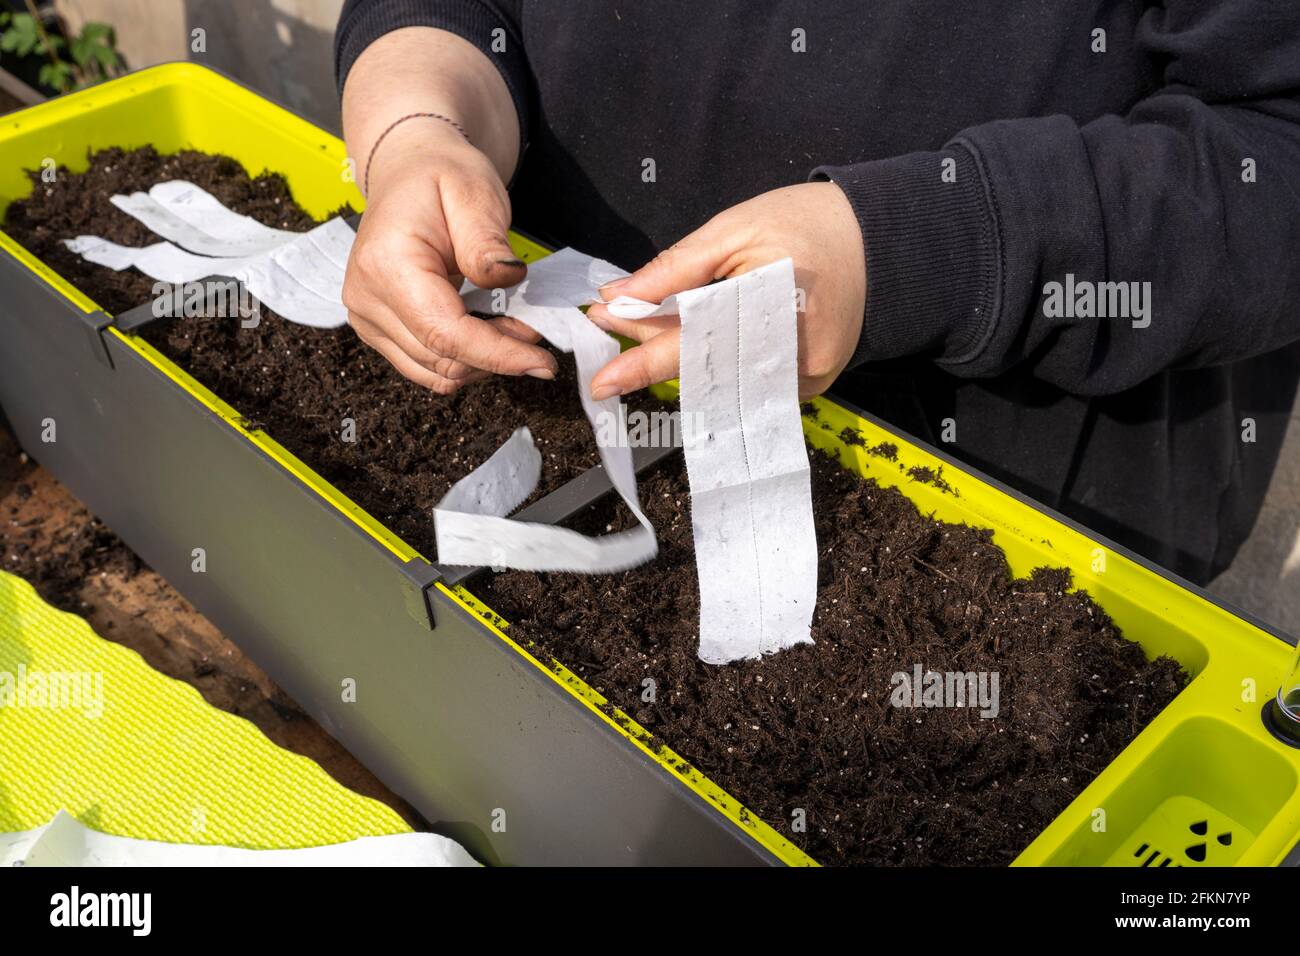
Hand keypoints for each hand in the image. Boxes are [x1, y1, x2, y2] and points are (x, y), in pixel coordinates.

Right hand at [342, 119, 557, 393]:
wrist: (406, 170)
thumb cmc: (440, 175)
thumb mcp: (474, 193)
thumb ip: (486, 242)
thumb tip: (508, 281)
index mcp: (387, 264)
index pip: (445, 333)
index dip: (498, 355)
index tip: (543, 363)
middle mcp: (366, 298)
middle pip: (441, 359)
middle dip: (498, 357)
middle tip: (537, 330)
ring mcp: (366, 318)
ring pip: (435, 372)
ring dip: (483, 362)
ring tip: (515, 329)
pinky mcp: (377, 330)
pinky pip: (425, 366)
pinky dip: (463, 361)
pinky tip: (488, 334)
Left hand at [585, 182, 866, 400]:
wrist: (877, 243)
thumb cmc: (802, 225)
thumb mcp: (733, 229)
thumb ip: (674, 268)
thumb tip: (617, 299)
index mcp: (776, 294)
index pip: (697, 339)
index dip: (646, 360)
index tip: (603, 381)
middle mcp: (796, 346)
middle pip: (706, 370)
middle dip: (651, 355)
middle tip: (610, 335)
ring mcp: (808, 373)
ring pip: (725, 385)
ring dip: (680, 364)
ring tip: (645, 335)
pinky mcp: (812, 385)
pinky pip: (750, 386)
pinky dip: (716, 371)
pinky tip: (694, 346)